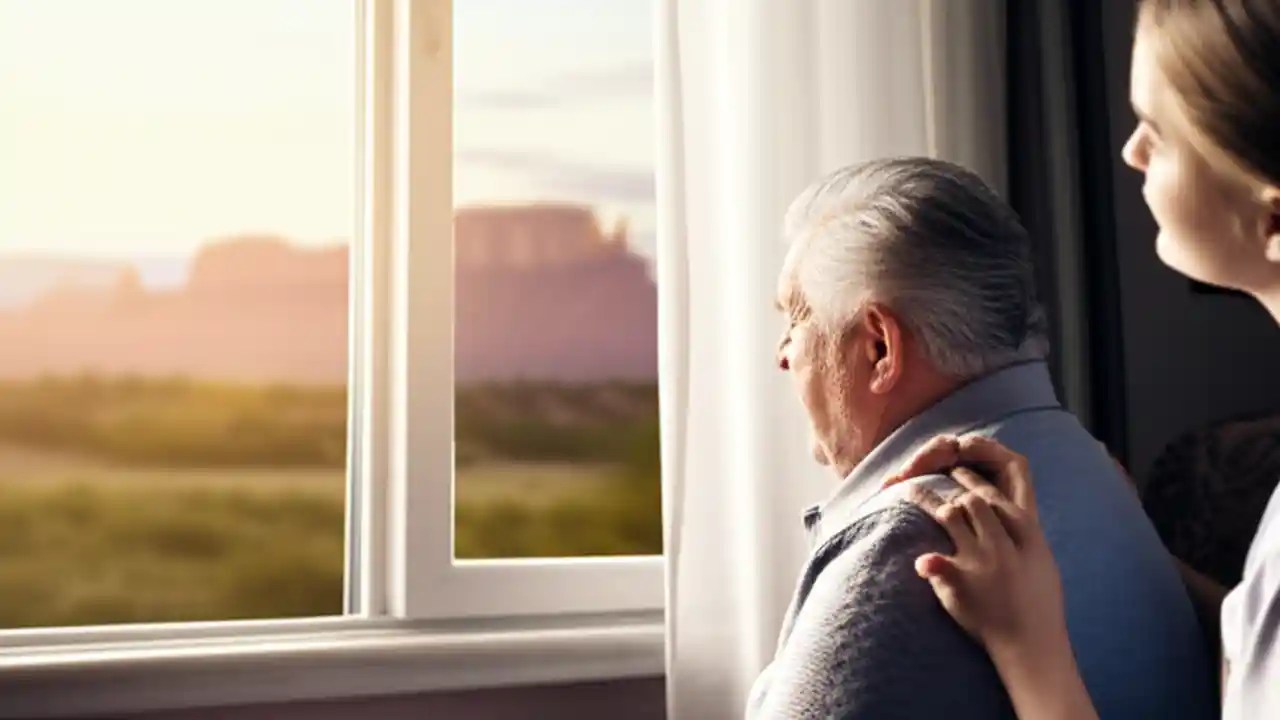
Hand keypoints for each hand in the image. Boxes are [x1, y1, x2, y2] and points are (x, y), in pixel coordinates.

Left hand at [882, 435, 1068, 659]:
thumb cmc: (1038, 604)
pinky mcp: (960, 582)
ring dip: (926, 499)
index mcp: (1027, 536)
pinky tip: (919, 560)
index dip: (974, 482)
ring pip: (949, 516)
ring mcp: (980, 561)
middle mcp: (1003, 544)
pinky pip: (937, 561)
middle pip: (972, 501)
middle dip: (952, 487)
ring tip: (910, 489)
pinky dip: (928, 560)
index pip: (996, 497)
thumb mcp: (1042, 563)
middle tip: (931, 475)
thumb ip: (1025, 535)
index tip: (959, 473)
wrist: (1031, 644)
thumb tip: (1008, 513)